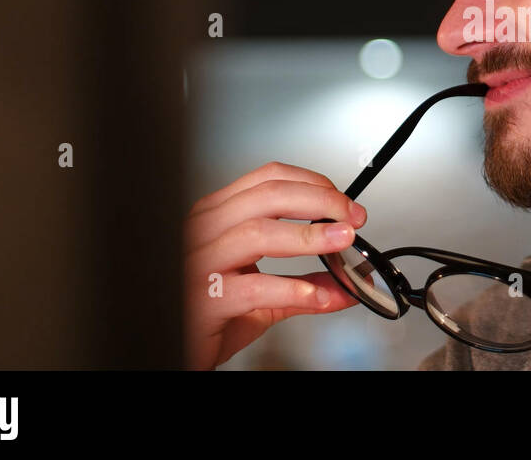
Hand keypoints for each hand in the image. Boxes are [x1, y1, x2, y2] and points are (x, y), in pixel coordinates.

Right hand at [184, 161, 366, 368]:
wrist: (179, 350)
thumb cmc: (209, 314)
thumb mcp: (263, 296)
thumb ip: (304, 286)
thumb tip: (347, 283)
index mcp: (217, 217)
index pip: (269, 179)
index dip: (313, 185)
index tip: (344, 203)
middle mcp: (205, 232)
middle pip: (267, 196)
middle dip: (318, 202)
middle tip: (351, 219)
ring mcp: (199, 263)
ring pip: (257, 232)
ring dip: (308, 235)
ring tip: (340, 243)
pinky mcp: (201, 299)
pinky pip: (250, 287)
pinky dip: (289, 289)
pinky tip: (315, 295)